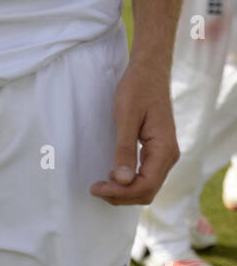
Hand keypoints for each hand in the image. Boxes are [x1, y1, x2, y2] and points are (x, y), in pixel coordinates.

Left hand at [89, 59, 178, 205]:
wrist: (149, 71)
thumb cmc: (137, 88)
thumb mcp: (126, 116)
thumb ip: (125, 149)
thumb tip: (123, 180)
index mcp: (164, 149)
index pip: (146, 185)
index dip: (121, 193)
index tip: (97, 188)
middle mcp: (169, 156)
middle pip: (148, 190)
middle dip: (121, 195)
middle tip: (95, 188)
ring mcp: (165, 154)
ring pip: (148, 185)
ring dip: (125, 190)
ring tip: (102, 184)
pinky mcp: (158, 149)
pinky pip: (147, 174)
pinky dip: (130, 180)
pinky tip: (114, 175)